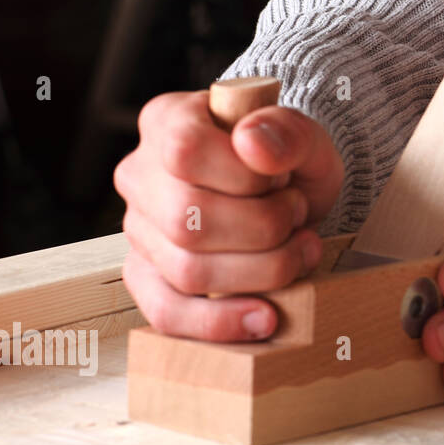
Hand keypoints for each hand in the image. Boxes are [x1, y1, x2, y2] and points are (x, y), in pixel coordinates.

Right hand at [113, 90, 343, 340]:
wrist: (289, 192)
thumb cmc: (288, 160)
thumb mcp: (305, 136)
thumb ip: (288, 131)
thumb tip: (252, 141)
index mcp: (168, 121)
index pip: (185, 151)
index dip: (245, 176)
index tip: (282, 180)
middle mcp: (141, 174)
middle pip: (188, 223)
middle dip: (265, 229)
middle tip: (298, 215)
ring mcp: (138, 229)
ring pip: (187, 272)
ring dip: (262, 271)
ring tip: (298, 251)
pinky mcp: (147, 275)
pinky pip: (167, 312)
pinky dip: (220, 323)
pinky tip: (264, 318)